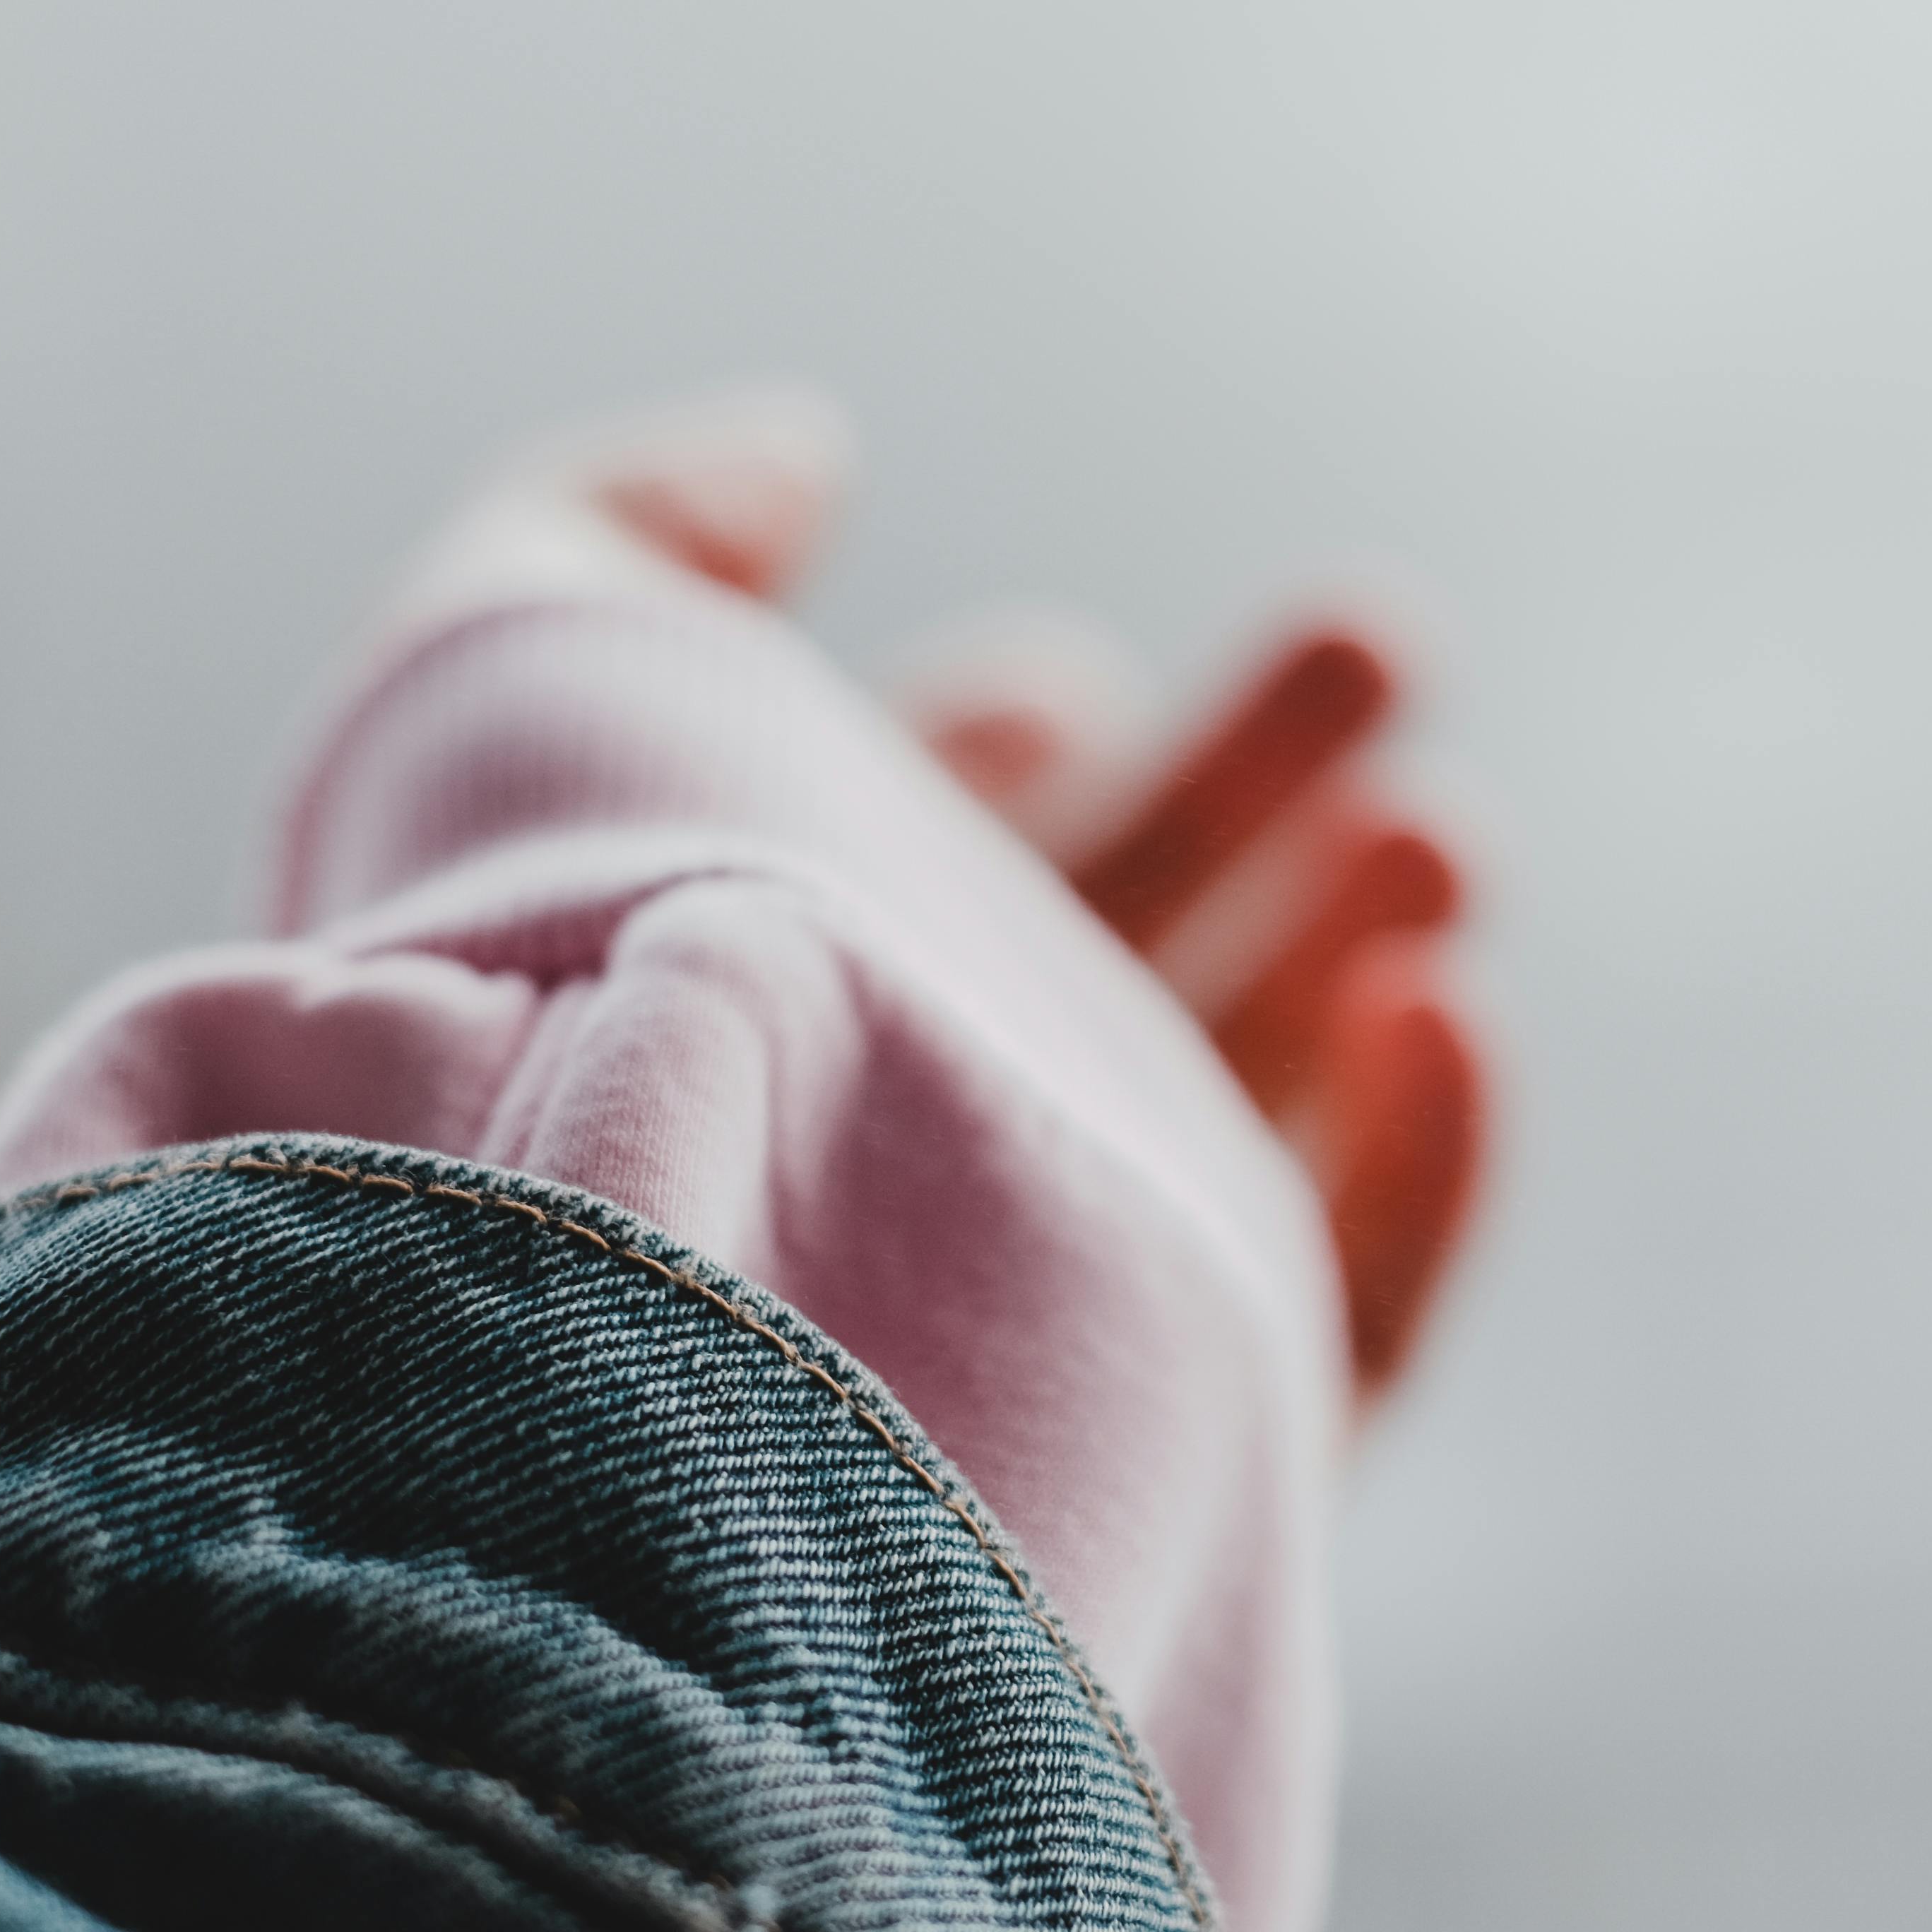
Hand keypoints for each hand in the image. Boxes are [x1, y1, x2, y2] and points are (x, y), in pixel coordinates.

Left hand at [574, 401, 1490, 1400]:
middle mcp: (881, 1173)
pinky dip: (1429, 1172)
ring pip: (1240, 1127)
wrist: (564, 1417)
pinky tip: (1446, 1011)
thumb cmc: (486, 1042)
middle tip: (1375, 641)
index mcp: (733, 1023)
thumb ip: (629, 527)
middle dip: (1241, 789)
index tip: (1052, 684)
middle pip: (1102, 965)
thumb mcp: (496, 689)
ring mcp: (1033, 1332)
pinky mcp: (1169, 1477)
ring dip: (1356, 944)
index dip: (996, 760)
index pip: (895, 886)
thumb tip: (815, 454)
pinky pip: (1346, 1333)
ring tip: (1429, 831)